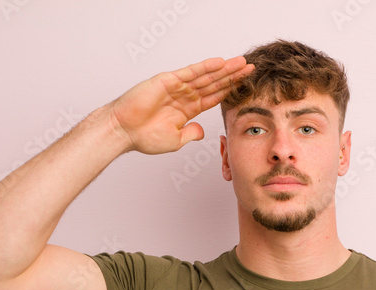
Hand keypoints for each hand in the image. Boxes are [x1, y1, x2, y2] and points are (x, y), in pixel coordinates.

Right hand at [106, 56, 253, 154]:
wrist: (124, 131)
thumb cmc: (144, 137)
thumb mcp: (175, 140)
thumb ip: (191, 134)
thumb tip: (203, 131)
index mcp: (188, 109)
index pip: (214, 97)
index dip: (231, 90)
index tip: (246, 85)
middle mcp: (184, 95)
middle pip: (214, 83)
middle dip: (233, 76)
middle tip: (251, 68)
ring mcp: (177, 87)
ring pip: (206, 76)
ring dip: (224, 69)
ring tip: (242, 63)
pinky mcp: (168, 81)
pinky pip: (190, 72)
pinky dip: (205, 67)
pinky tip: (220, 62)